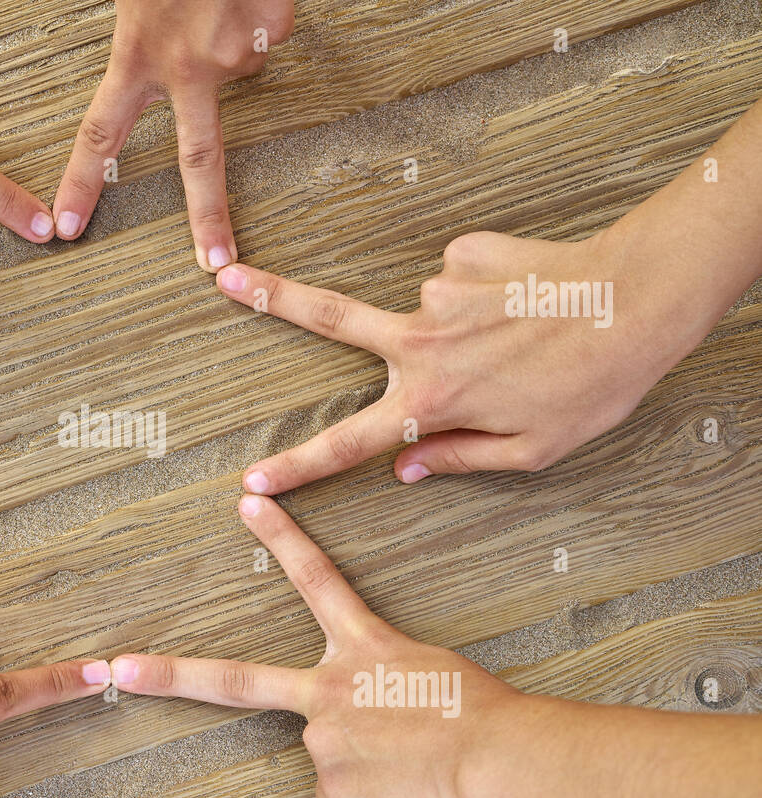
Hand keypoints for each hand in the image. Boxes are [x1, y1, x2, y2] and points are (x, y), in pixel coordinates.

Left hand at [53, 0, 292, 270]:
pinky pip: (268, 30)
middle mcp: (187, 63)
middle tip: (214, 263)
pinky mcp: (273, 27)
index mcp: (136, 51)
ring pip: (239, 63)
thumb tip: (154, 49)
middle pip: (200, 161)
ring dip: (230, 36)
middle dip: (209, 219)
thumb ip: (139, 31)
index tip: (69, 226)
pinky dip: (259, 9)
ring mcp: (235, 50)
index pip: (99, 132)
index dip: (82, 182)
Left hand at [110, 494, 519, 797]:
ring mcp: (323, 739)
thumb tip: (360, 723)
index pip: (317, 579)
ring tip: (412, 765)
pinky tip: (403, 790)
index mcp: (364, 648)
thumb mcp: (430, 675)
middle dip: (169, 675)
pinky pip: (345, 797)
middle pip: (236, 680)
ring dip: (365, 767)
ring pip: (329, 758)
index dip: (281, 538)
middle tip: (119, 669)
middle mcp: (329, 689)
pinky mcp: (332, 787)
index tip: (249, 503)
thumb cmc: (482, 713)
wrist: (499, 757)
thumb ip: (381, 688)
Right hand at [221, 230, 729, 493]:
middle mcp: (421, 341)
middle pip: (327, 320)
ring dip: (459, 324)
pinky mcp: (465, 254)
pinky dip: (482, 292)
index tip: (252, 479)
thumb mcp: (532, 450)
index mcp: (432, 399)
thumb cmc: (591, 384)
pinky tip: (522, 301)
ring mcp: (439, 291)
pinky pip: (459, 278)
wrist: (636, 300)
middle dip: (271, 299)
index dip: (296, 466)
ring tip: (519, 332)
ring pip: (427, 313)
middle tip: (226, 277)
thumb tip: (406, 470)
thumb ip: (458, 459)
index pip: (348, 443)